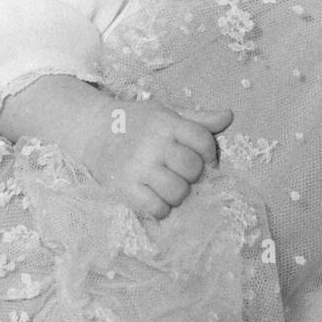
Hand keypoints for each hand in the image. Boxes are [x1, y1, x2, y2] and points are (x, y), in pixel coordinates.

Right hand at [83, 97, 233, 219]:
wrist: (92, 129)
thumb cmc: (136, 122)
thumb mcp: (166, 113)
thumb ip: (198, 119)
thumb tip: (230, 116)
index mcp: (167, 123)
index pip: (203, 140)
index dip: (210, 154)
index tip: (204, 159)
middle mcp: (154, 144)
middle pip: (192, 169)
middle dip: (193, 175)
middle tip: (181, 172)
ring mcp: (139, 167)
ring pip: (177, 192)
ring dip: (178, 193)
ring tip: (169, 186)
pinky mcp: (125, 187)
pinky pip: (156, 208)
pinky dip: (161, 208)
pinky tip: (155, 197)